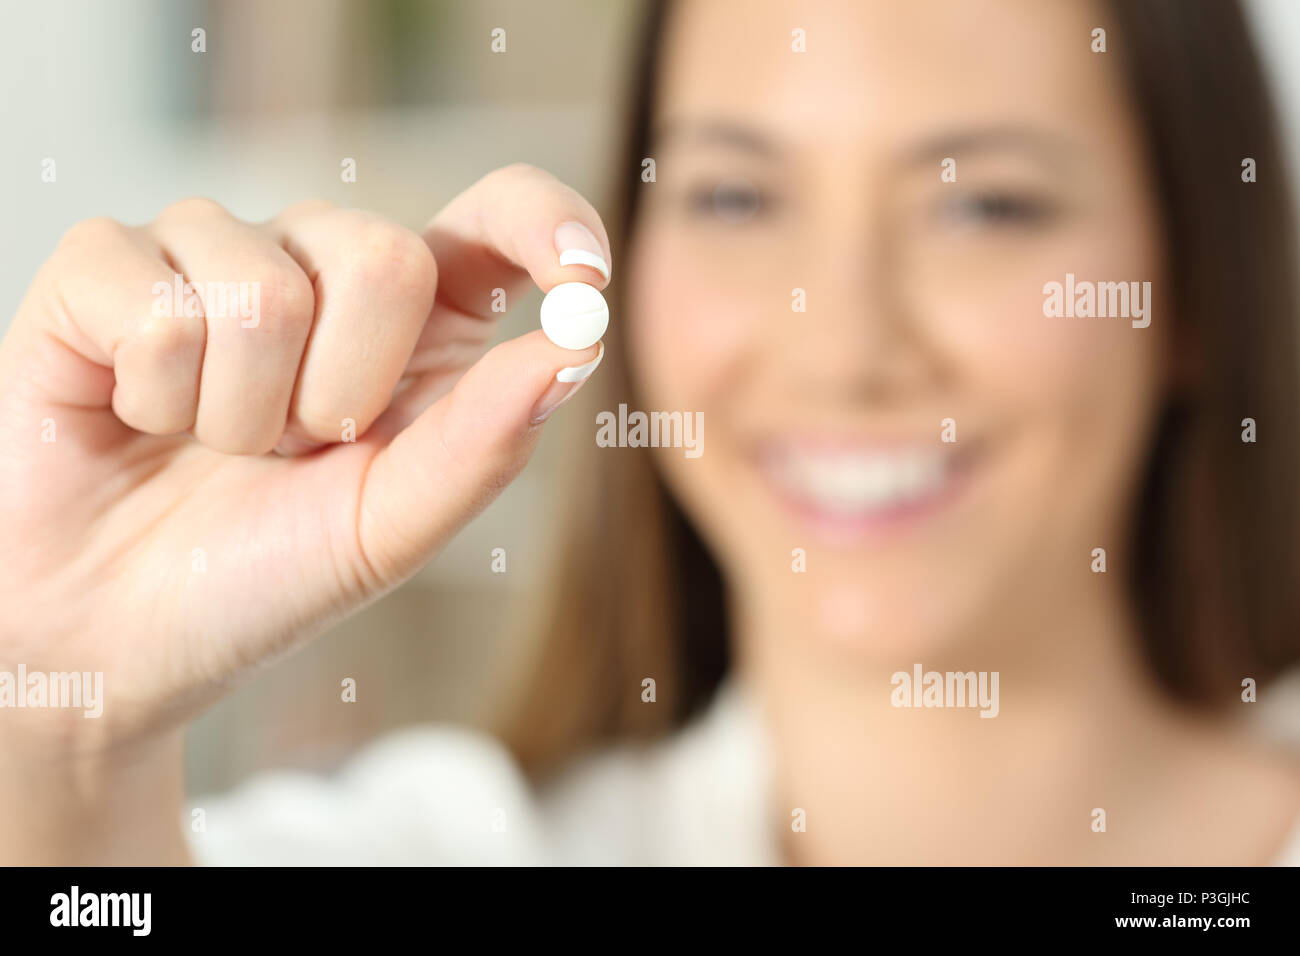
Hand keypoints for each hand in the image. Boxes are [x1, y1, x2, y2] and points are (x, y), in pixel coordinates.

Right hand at [0, 163, 609, 758]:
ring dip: (239, 414)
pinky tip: (136, 418)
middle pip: (382, 256)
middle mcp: (321, 267)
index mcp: (414, 321)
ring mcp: (211, 254)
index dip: (546, 223)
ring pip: (261, 286)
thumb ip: (484, 440)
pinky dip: (153, 396)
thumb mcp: (393, 526)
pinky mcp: (104, 267)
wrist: (114, 635)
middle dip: (340, 393)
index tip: (581, 277)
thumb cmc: (263, 575)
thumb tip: (574, 348)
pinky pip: (152, 298)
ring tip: (212, 449)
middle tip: (296, 453)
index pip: (496, 215)